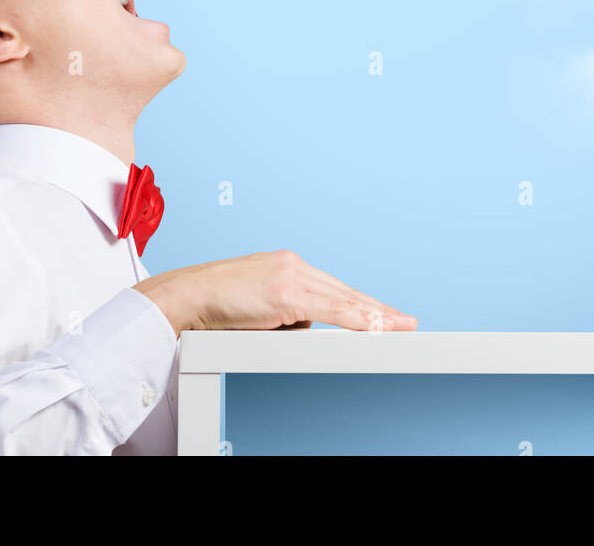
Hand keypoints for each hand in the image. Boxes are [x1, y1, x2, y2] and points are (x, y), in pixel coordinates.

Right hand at [135, 249, 417, 334]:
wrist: (186, 295)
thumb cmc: (215, 306)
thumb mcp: (258, 309)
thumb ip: (284, 314)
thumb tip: (304, 329)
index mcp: (288, 267)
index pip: (335, 289)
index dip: (362, 304)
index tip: (384, 314)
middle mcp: (294, 265)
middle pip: (346, 292)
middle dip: (378, 309)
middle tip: (406, 322)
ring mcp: (290, 276)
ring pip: (343, 299)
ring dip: (374, 316)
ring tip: (399, 327)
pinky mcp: (285, 292)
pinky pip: (329, 309)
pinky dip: (354, 319)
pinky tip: (373, 326)